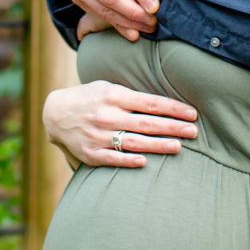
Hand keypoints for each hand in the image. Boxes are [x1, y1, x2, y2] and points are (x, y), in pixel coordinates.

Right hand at [42, 81, 197, 167]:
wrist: (55, 113)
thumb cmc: (89, 97)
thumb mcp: (108, 87)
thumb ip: (131, 95)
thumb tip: (163, 104)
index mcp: (114, 95)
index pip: (150, 102)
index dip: (173, 108)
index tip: (192, 113)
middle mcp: (107, 115)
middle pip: (147, 123)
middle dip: (173, 127)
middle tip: (194, 131)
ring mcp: (99, 135)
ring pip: (135, 142)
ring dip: (159, 145)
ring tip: (179, 146)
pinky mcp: (92, 153)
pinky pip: (114, 158)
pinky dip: (130, 160)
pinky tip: (146, 162)